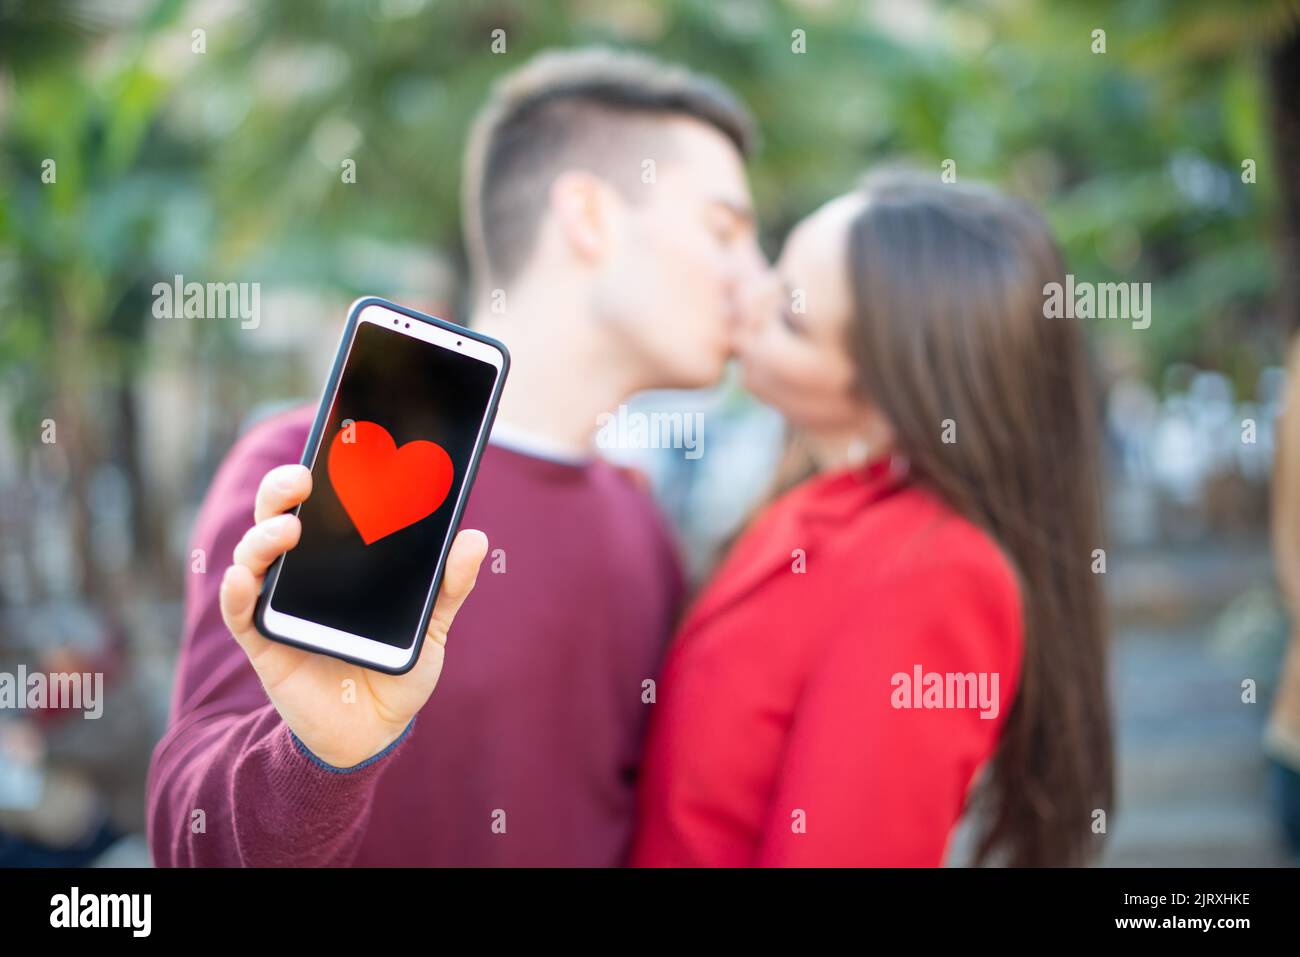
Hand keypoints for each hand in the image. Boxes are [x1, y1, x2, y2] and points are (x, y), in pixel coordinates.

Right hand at [218, 464, 487, 768]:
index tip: (336, 443)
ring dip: (263, 537)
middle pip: (278, 515)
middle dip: (282, 490)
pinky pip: (241, 613)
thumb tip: (475, 539)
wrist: (376, 728)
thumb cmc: (397, 664)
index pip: (323, 502)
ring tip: (287, 531)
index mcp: (339, 556)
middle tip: (303, 479)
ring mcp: (279, 604)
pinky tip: (246, 580)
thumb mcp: (432, 623)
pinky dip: (237, 593)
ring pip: (253, 555)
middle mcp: (302, 571)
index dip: (321, 470)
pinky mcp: (263, 642)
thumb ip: (451, 585)